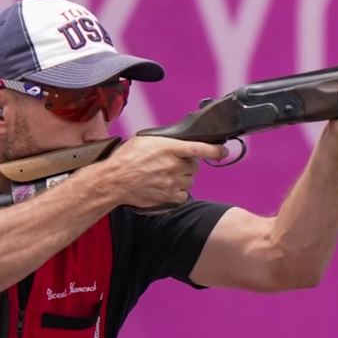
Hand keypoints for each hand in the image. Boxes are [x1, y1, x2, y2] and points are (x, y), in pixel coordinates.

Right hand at [97, 135, 228, 209]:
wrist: (113, 181)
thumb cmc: (125, 159)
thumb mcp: (144, 140)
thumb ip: (165, 141)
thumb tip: (178, 142)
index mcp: (168, 147)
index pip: (199, 148)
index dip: (215, 150)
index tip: (224, 152)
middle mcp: (173, 165)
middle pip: (195, 166)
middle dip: (187, 165)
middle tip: (172, 164)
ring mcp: (172, 182)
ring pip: (189, 180)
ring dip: (182, 178)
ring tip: (165, 176)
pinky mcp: (168, 197)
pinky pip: (183, 195)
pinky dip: (177, 192)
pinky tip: (165, 187)